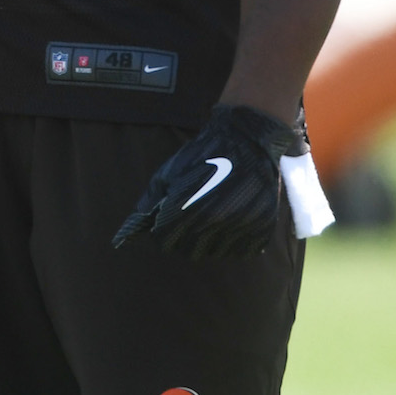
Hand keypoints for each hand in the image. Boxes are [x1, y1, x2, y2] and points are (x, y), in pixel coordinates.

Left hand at [112, 103, 299, 260]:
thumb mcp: (169, 172)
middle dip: (183, 240)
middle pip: (190, 251)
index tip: (163, 228)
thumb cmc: (202, 155)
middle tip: (186, 224)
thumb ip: (153, 200)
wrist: (245, 141)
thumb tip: (136, 226)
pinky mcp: (259, 230)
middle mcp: (213, 223)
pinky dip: (233, 241)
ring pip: (216, 253)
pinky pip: (240, 250)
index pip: (165, 240)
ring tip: (210, 219)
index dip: (160, 234)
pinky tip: (229, 222)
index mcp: (187, 208)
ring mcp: (238, 228)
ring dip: (209, 242)